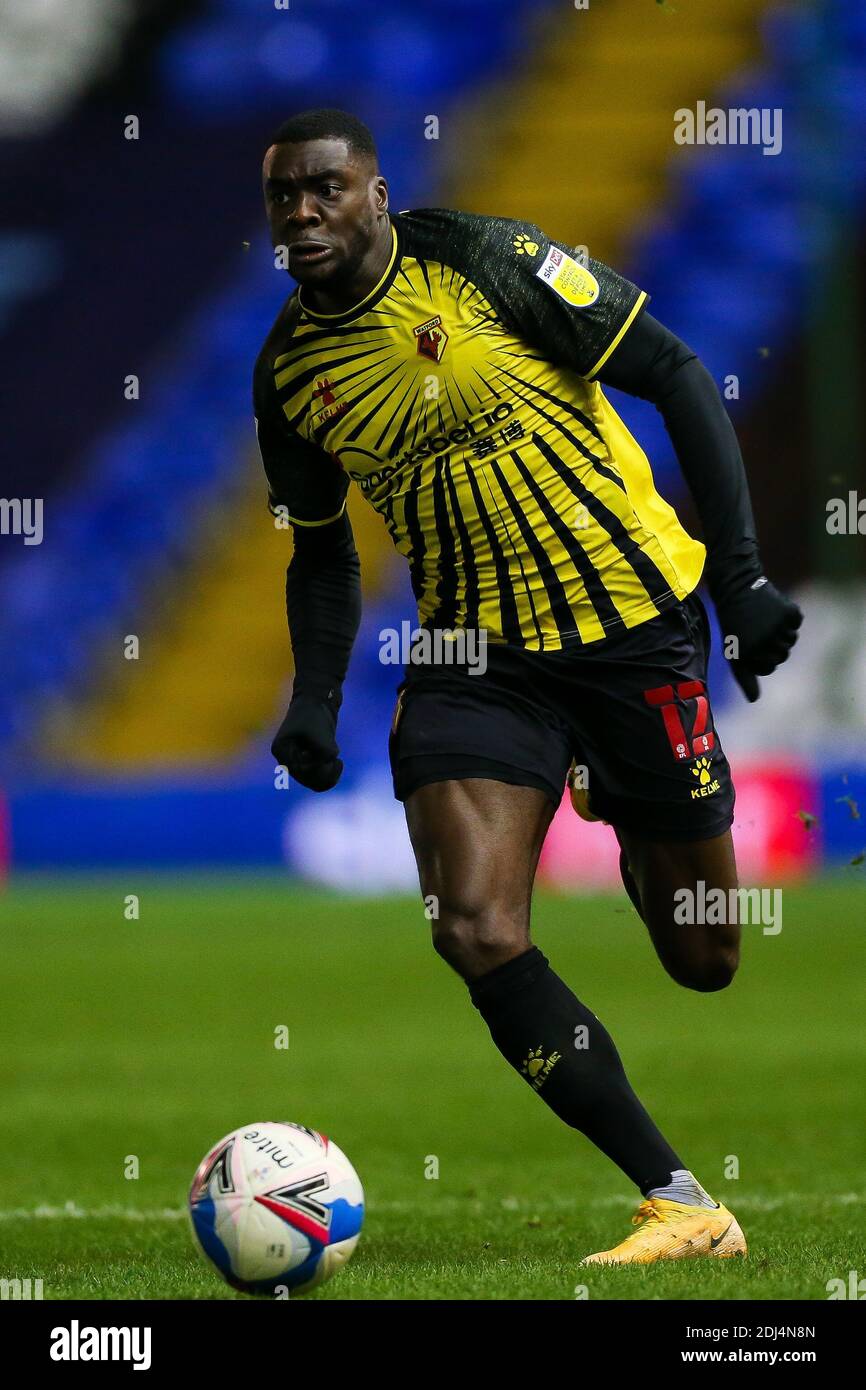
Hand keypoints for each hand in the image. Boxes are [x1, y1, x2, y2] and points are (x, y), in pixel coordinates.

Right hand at [271, 693, 342, 790]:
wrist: (318, 697)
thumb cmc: (314, 712)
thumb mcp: (320, 732)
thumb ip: (324, 751)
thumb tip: (330, 762)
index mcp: (282, 751)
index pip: (301, 772)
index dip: (317, 767)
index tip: (328, 753)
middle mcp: (287, 758)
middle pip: (307, 780)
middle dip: (324, 772)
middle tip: (336, 759)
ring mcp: (298, 759)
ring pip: (314, 782)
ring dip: (329, 775)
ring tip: (338, 761)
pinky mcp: (310, 758)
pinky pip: (320, 776)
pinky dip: (330, 773)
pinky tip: (337, 761)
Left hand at [715, 576, 802, 702]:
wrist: (736, 587)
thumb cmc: (734, 623)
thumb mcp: (734, 650)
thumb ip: (744, 676)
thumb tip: (754, 700)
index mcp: (749, 653)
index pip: (768, 668)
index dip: (760, 658)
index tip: (750, 643)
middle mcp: (764, 642)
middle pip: (782, 656)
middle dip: (772, 646)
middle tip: (758, 629)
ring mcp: (778, 627)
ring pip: (791, 641)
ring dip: (781, 632)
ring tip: (764, 620)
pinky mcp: (789, 613)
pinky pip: (796, 624)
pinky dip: (788, 618)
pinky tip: (773, 610)